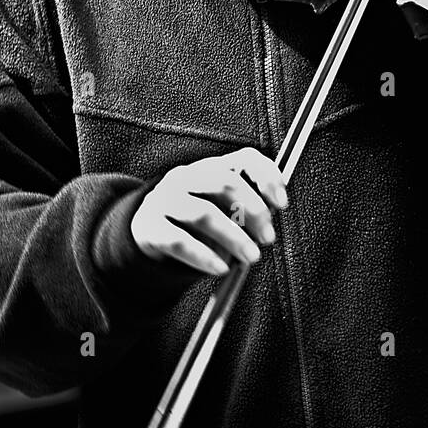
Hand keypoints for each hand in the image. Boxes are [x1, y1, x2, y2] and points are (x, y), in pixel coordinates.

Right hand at [131, 147, 287, 275]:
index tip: (281, 204)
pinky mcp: (151, 227)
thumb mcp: (220, 209)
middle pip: (224, 183)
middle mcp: (186, 177)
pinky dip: (203, 256)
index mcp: (209, 168)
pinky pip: (179, 241)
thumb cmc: (192, 221)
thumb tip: (269, 225)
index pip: (244, 159)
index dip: (266, 178)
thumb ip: (245, 212)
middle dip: (253, 212)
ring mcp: (165, 200)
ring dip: (233, 237)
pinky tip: (219, 268)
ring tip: (250, 257)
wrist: (146, 231)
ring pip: (203, 213)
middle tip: (268, 238)